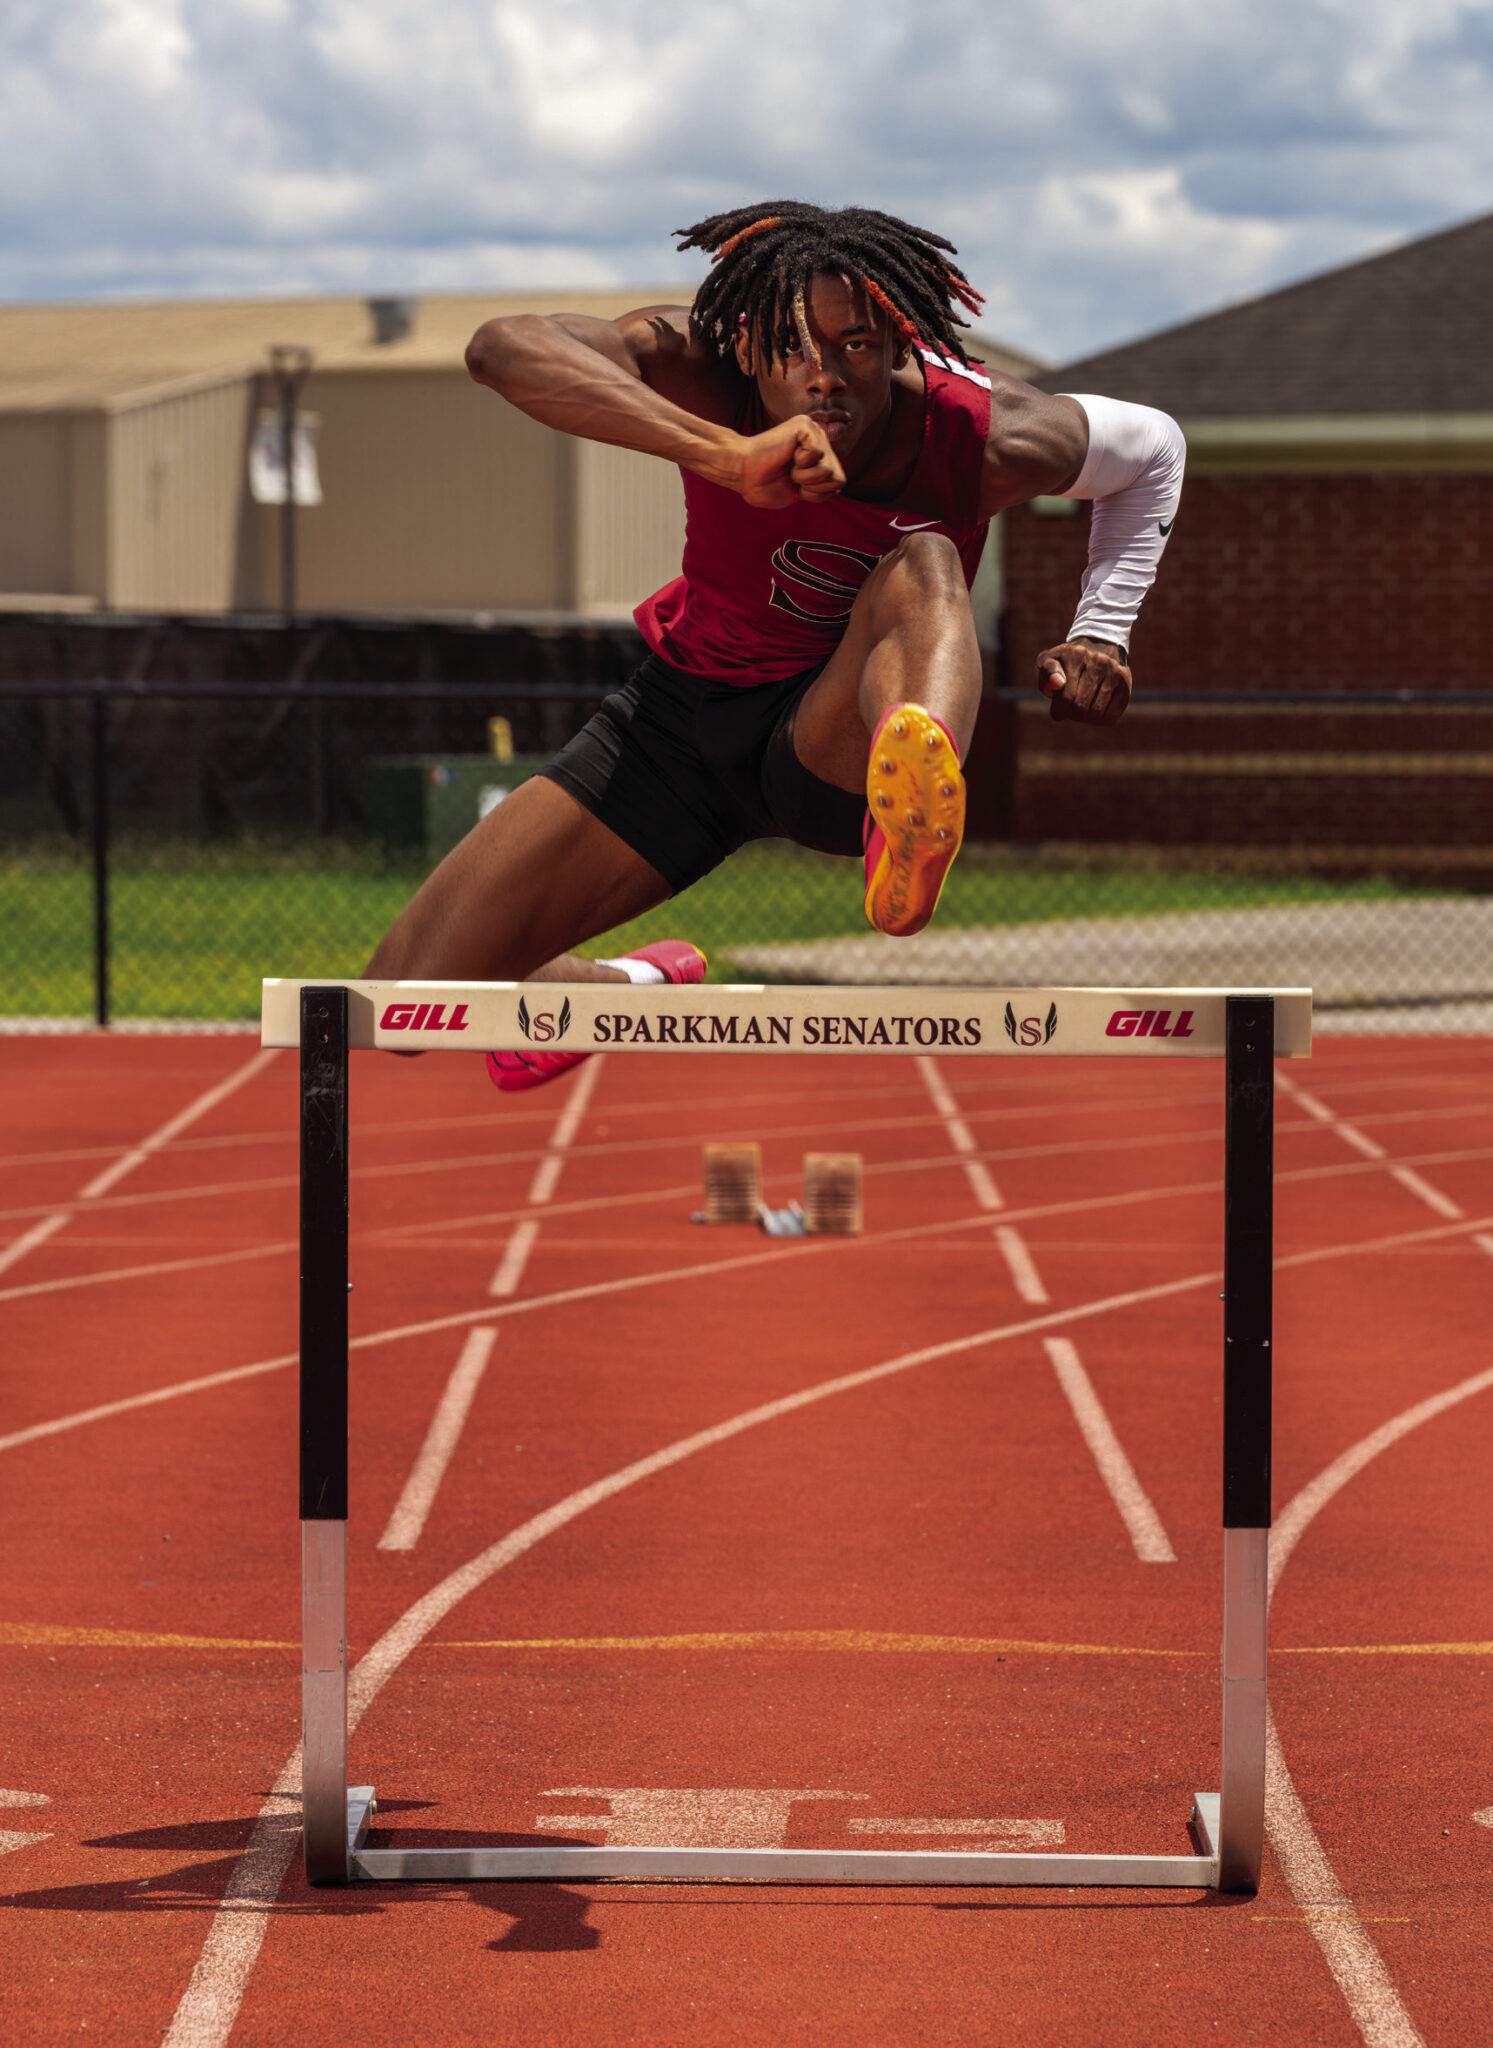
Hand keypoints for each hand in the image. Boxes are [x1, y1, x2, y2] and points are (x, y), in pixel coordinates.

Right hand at [729, 417, 845, 509]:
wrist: (742, 474)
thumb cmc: (764, 484)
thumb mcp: (801, 491)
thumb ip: (823, 486)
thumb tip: (840, 479)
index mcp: (820, 456)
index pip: (839, 483)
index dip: (818, 493)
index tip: (796, 486)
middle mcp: (820, 441)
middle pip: (839, 478)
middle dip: (813, 487)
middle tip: (791, 476)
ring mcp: (813, 431)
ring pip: (829, 469)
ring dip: (805, 477)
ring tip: (789, 467)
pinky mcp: (804, 426)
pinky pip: (818, 455)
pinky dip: (801, 463)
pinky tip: (787, 454)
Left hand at [1037, 638, 1130, 724]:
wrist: (1097, 643)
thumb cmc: (1067, 661)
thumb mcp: (1048, 661)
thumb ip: (1047, 672)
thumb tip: (1057, 684)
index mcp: (1075, 655)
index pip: (1066, 698)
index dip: (1059, 710)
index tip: (1057, 709)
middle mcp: (1098, 661)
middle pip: (1081, 707)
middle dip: (1071, 714)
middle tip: (1069, 711)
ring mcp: (1114, 671)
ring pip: (1096, 714)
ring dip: (1085, 719)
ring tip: (1081, 710)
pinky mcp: (1125, 682)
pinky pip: (1111, 715)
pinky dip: (1100, 720)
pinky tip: (1094, 711)